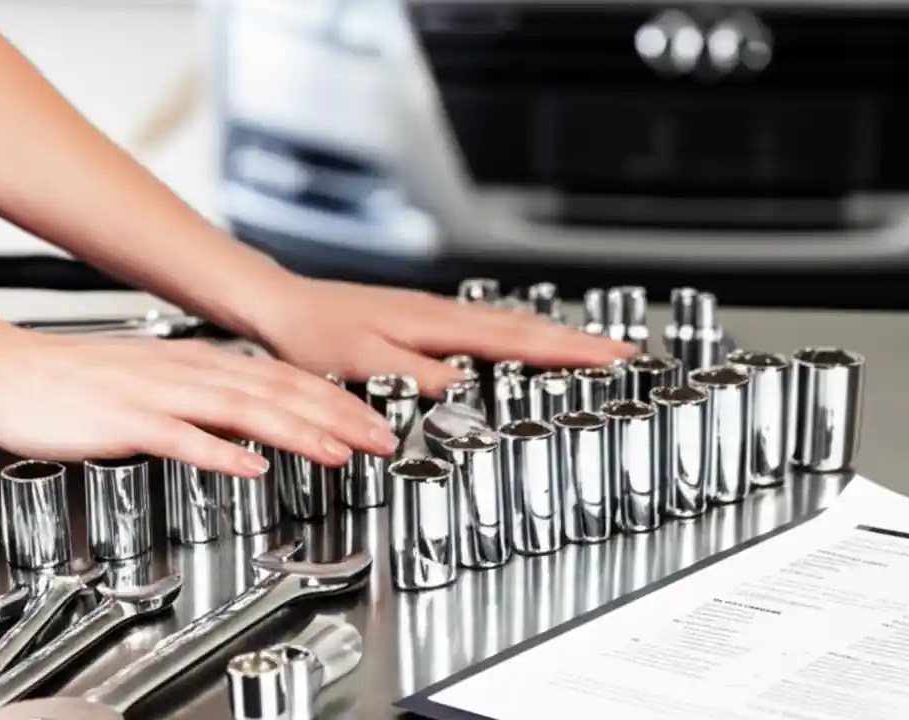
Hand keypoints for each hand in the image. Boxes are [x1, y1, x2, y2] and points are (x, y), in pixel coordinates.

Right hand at [0, 329, 398, 477]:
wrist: (9, 372)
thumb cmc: (83, 384)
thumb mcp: (163, 383)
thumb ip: (211, 399)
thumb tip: (258, 421)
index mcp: (204, 364)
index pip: (287, 379)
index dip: (337, 401)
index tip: (375, 422)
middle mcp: (192, 373)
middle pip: (280, 392)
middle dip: (337, 416)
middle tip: (381, 439)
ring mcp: (161, 396)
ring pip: (244, 411)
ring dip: (296, 431)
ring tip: (338, 452)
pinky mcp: (128, 421)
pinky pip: (182, 438)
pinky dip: (221, 451)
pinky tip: (252, 466)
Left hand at [254, 277, 638, 396]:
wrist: (280, 306)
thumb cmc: (311, 334)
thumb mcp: (358, 362)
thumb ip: (413, 376)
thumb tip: (463, 389)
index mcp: (435, 324)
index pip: (517, 339)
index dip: (568, 350)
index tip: (613, 357)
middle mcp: (444, 315)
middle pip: (527, 328)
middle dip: (581, 342)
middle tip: (628, 354)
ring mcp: (438, 317)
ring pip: (513, 326)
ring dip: (558, 338)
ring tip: (599, 351)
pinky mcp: (428, 324)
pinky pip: (491, 330)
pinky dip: (525, 338)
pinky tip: (532, 347)